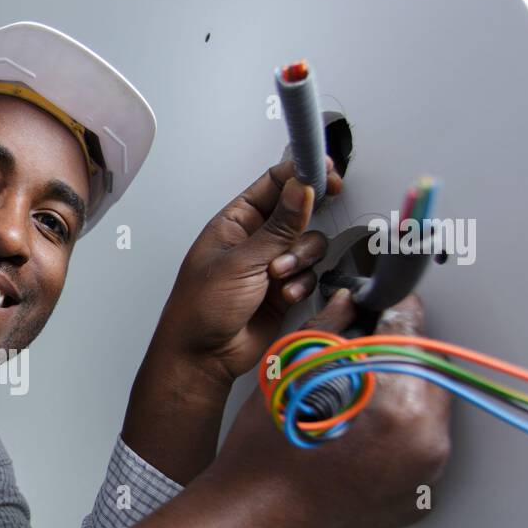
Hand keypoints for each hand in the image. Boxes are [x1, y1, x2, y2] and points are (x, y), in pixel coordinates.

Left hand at [149, 156, 342, 389]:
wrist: (203, 356)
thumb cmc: (202, 307)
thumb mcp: (241, 261)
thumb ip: (279, 227)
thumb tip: (301, 188)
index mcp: (235, 222)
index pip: (272, 184)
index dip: (300, 174)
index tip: (326, 171)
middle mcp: (254, 239)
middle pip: (297, 211)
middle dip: (308, 216)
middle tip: (326, 207)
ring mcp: (270, 264)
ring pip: (308, 244)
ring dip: (300, 258)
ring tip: (278, 275)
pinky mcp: (283, 289)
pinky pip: (308, 275)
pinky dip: (301, 283)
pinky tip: (284, 295)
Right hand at [213, 289, 453, 527]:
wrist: (252, 521)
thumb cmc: (262, 459)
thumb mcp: (289, 376)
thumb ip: (326, 331)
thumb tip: (345, 305)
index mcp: (398, 410)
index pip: (412, 338)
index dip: (398, 314)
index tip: (391, 307)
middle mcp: (424, 446)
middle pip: (428, 374)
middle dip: (399, 355)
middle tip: (367, 349)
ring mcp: (424, 478)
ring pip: (428, 412)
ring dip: (403, 393)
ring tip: (360, 392)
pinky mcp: (417, 499)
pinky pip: (419, 450)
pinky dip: (399, 434)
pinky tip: (362, 431)